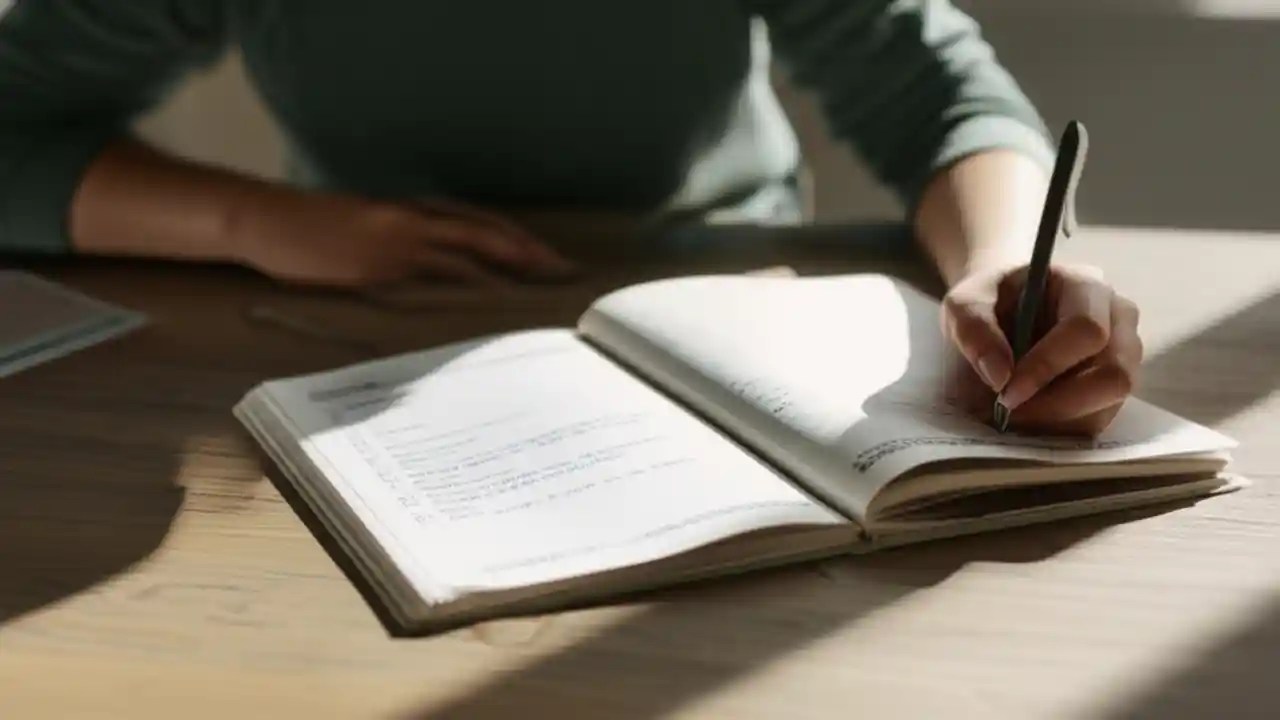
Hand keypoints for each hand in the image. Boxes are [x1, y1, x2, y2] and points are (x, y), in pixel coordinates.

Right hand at [230, 191, 575, 288]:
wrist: (266, 221)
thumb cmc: (310, 233)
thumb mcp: (363, 235)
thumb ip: (398, 253)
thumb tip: (427, 282)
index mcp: (411, 213)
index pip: (477, 224)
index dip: (515, 239)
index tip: (546, 257)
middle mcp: (413, 221)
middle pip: (485, 232)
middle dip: (528, 252)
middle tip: (564, 272)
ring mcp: (399, 240)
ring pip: (469, 249)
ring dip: (508, 266)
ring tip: (541, 286)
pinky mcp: (382, 262)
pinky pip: (435, 273)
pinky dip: (469, 282)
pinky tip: (492, 297)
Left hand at [941, 263, 1142, 435]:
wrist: (1000, 308)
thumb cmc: (988, 300)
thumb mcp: (965, 303)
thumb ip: (974, 329)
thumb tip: (1000, 378)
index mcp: (1085, 285)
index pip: (1085, 330)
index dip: (1047, 366)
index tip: (1006, 393)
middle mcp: (1117, 319)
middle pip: (1114, 374)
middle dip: (1060, 404)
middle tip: (1010, 415)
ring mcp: (1123, 354)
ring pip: (1110, 402)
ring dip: (1061, 420)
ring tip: (1015, 418)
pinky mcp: (1113, 386)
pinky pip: (1101, 418)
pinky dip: (1064, 428)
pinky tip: (1029, 420)